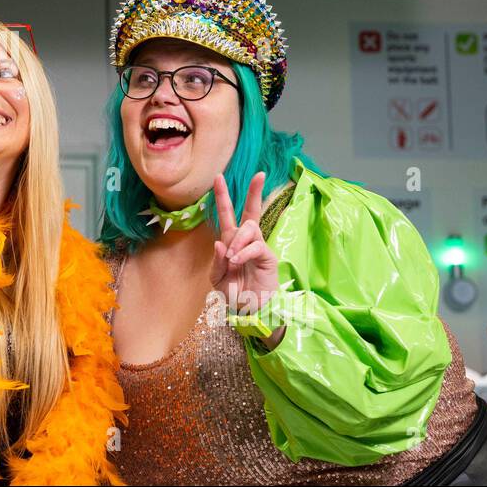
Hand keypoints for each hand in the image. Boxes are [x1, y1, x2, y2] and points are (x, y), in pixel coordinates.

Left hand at [209, 172, 280, 315]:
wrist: (248, 311)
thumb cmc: (234, 294)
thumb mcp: (218, 278)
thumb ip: (217, 261)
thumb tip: (220, 242)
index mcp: (230, 242)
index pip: (227, 215)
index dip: (223, 197)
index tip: (219, 177)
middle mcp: (245, 241)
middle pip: (250, 211)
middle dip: (254, 192)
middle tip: (259, 175)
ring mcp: (258, 247)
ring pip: (250, 228)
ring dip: (238, 241)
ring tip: (232, 259)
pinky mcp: (268, 257)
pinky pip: (256, 246)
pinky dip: (244, 252)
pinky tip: (238, 261)